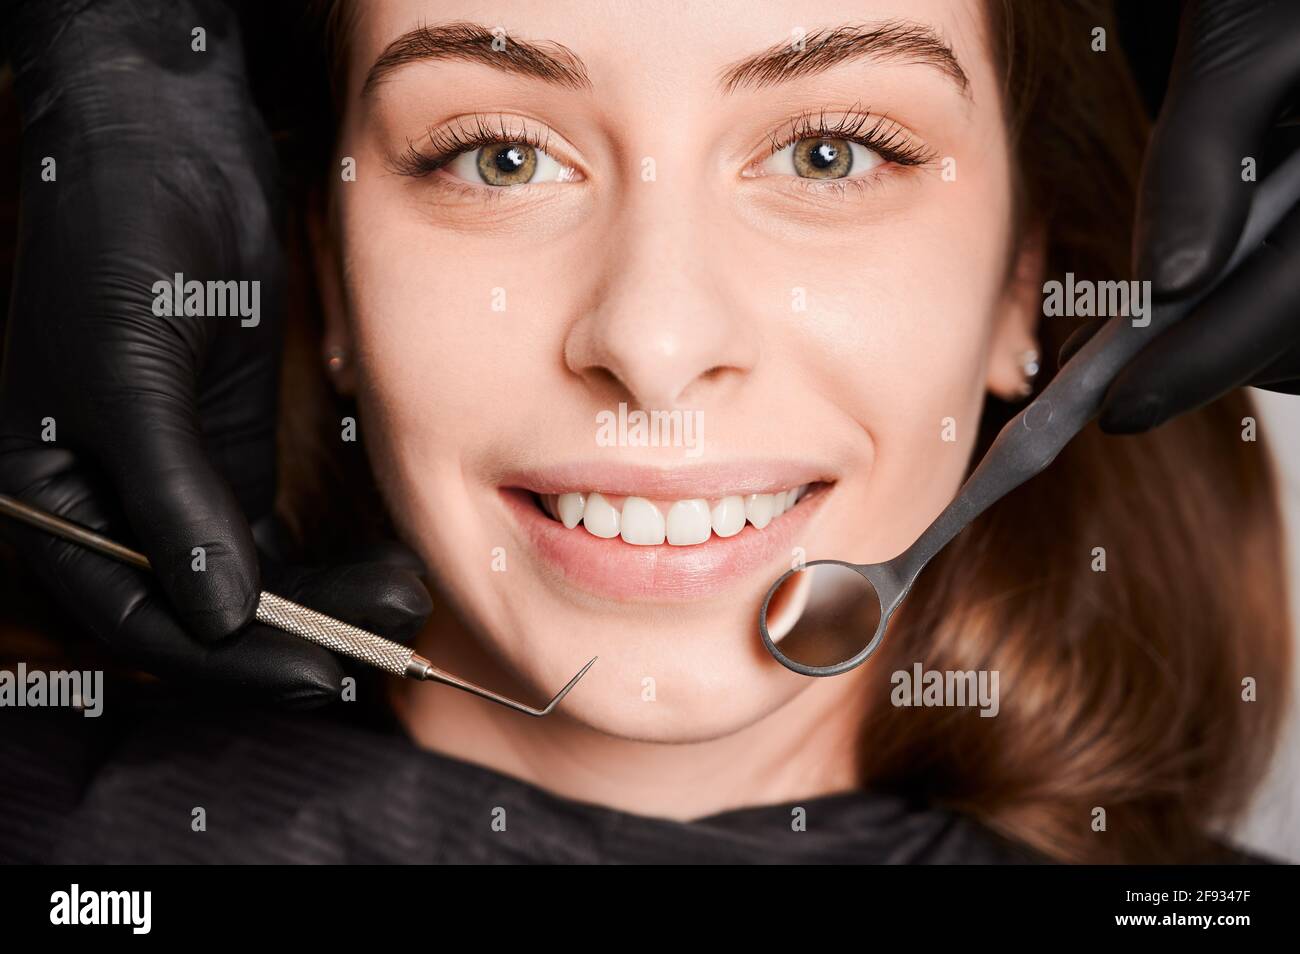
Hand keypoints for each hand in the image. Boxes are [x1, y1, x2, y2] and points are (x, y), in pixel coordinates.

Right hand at [0, 0, 428, 704]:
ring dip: (320, 607)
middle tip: (377, 652)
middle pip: (197, 615)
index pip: (135, 617)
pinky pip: (275, 540)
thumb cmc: (118, 244)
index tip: (316, 673)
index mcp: (45, 503)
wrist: (163, 150)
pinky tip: (379, 571)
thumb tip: (221, 615)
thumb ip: (172, 496)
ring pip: (245, 585)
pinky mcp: (226, 457)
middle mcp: (108, 510)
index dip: (226, 660)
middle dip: (287, 641)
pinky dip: (325, 565)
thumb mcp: (130, 372)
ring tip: (398, 608)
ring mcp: (173, 487)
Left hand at [1060, 0, 1299, 432]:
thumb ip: (1203, 152)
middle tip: (1111, 395)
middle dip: (1207, 364)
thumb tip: (1170, 283)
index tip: (1120, 410)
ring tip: (1130, 352)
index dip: (1207, 358)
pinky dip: (1245, 316)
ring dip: (1226, 347)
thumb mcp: (1239, 36)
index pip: (1295, 291)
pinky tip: (1183, 304)